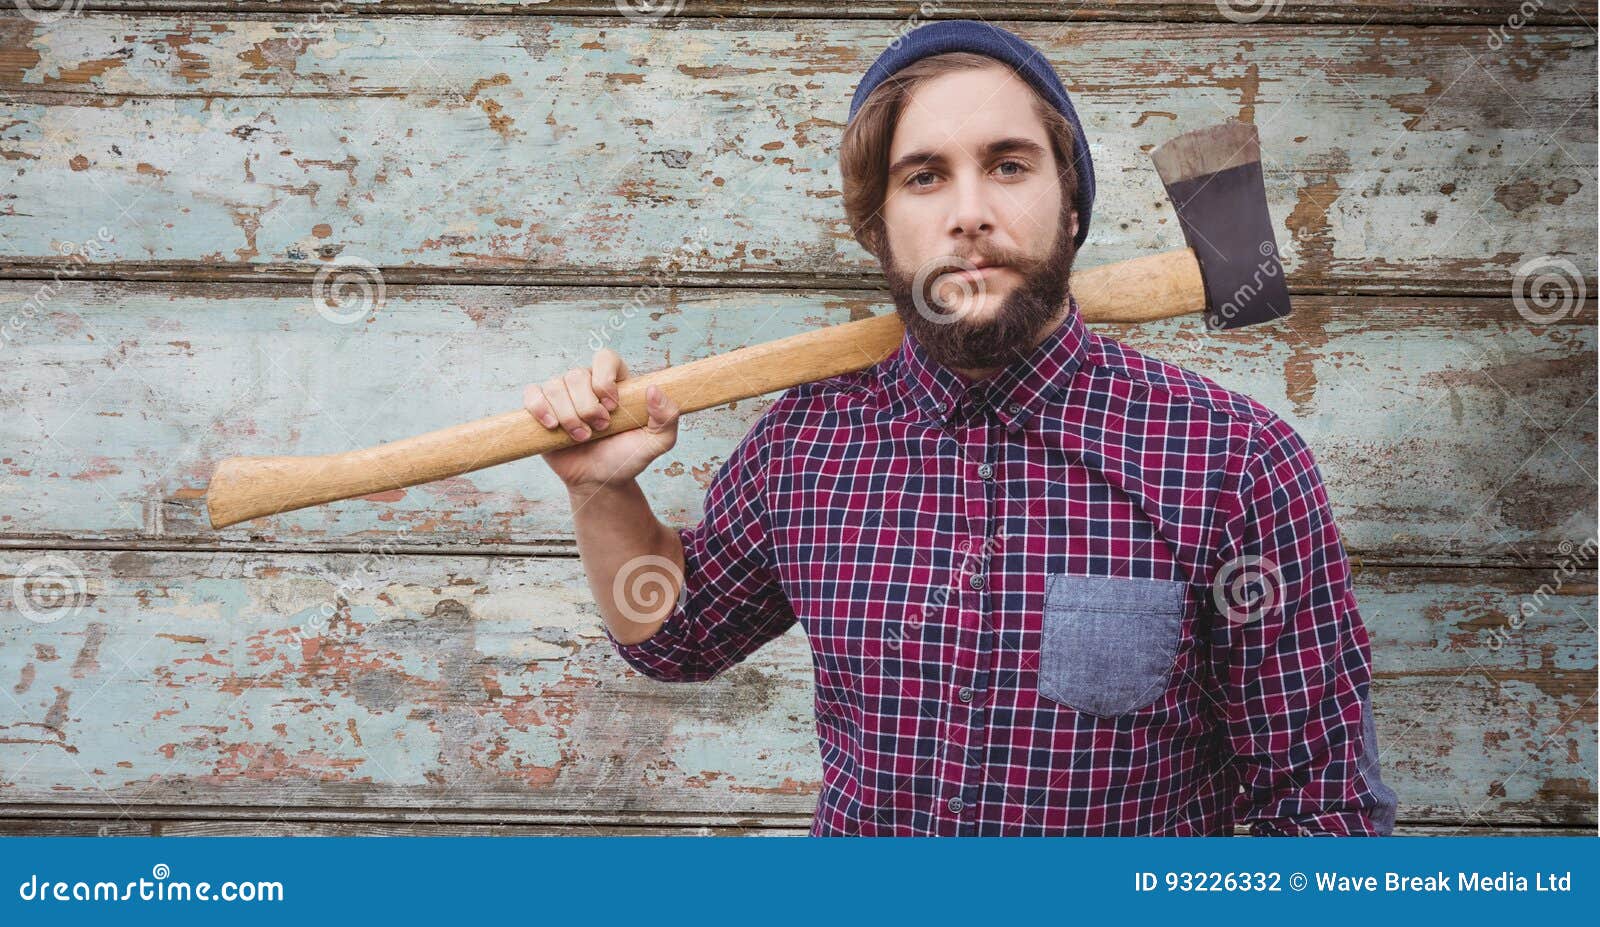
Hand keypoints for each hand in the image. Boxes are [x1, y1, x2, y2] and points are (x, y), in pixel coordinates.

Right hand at [522, 348, 680, 491]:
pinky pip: (532, 394)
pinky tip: (552, 426)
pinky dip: (540, 410)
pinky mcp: (541, 408)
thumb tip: (654, 390)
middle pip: (576, 375)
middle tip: (600, 429)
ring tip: (581, 436)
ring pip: (554, 386)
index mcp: (614, 382)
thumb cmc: (627, 457)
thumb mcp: (657, 442)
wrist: (600, 480)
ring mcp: (562, 394)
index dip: (604, 379)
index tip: (612, 406)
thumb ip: (667, 417)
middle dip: (587, 407)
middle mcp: (586, 382)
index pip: (605, 358)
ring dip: (568, 416)